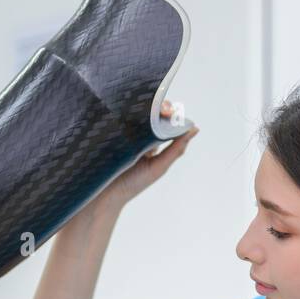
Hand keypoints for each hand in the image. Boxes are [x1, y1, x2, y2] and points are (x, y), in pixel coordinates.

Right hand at [84, 99, 197, 214]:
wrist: (103, 193)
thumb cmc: (132, 183)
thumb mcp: (158, 167)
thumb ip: (176, 149)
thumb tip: (195, 129)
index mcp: (152, 142)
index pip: (165, 120)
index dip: (169, 112)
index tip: (170, 111)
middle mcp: (138, 134)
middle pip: (152, 111)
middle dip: (158, 106)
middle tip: (160, 108)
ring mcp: (123, 130)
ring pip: (136, 110)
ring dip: (143, 105)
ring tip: (148, 106)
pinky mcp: (109, 128)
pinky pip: (119, 114)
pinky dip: (125, 108)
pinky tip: (130, 106)